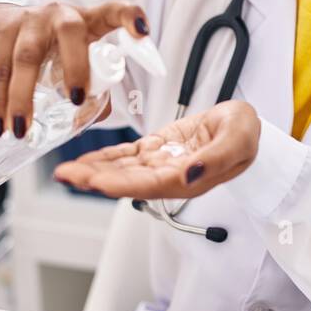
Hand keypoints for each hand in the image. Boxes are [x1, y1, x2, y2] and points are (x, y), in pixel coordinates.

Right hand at [0, 0, 148, 138]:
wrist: (2, 23)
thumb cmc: (54, 45)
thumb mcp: (77, 54)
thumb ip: (94, 82)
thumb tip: (98, 114)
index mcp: (88, 20)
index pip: (113, 11)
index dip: (130, 17)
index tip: (142, 31)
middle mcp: (60, 15)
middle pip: (69, 33)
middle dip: (74, 66)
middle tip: (76, 100)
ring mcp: (29, 22)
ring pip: (26, 58)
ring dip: (23, 98)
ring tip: (22, 130)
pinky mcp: (2, 35)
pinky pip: (0, 72)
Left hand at [53, 100, 260, 199]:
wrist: (244, 125)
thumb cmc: (246, 134)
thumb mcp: (238, 140)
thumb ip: (216, 159)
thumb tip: (189, 174)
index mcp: (188, 178)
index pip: (149, 185)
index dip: (119, 184)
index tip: (94, 182)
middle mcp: (169, 176)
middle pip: (126, 181)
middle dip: (94, 179)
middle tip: (65, 176)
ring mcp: (161, 163)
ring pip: (121, 169)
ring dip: (93, 170)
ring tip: (65, 171)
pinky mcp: (156, 148)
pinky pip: (127, 155)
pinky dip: (105, 157)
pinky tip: (85, 160)